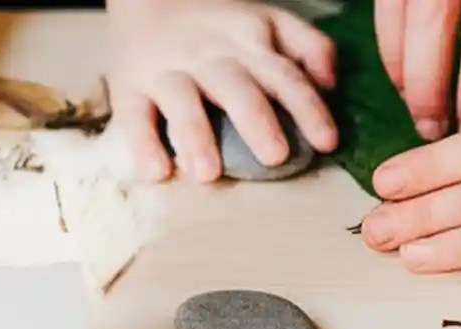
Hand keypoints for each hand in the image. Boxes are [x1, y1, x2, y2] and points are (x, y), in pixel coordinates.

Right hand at [107, 0, 338, 182]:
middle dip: (256, 120)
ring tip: (208, 174)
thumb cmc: (222, 25)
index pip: (284, 76)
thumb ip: (309, 47)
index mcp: (249, 42)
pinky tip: (156, 172)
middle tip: (276, 156)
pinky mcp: (129, 84)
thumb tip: (331, 84)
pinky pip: (132, 115)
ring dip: (195, 136)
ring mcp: (167, 69)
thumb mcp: (270, 22)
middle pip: (235, 86)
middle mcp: (209, 55)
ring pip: (181, 100)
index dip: (308, 108)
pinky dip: (142, 144)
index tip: (327, 142)